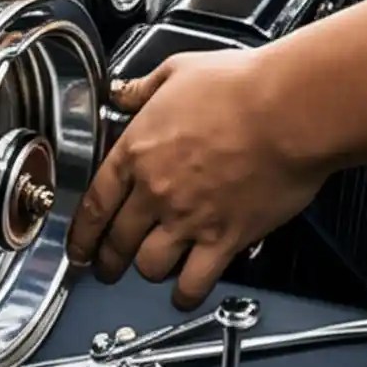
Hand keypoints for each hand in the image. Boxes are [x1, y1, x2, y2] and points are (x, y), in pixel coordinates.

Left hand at [66, 49, 334, 308]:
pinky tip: (183, 295)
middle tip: (105, 267)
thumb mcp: (177, 71)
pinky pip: (195, 280)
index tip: (77, 245)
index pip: (94, 203)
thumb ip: (142, 89)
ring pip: (149, 265)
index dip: (80, 232)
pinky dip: (185, 294)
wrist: (289, 109)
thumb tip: (122, 93)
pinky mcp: (225, 237)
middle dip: (106, 259)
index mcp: (136, 151)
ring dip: (144, 272)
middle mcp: (155, 190)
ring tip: (146, 274)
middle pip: (116, 239)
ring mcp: (188, 217)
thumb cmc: (241, 87)